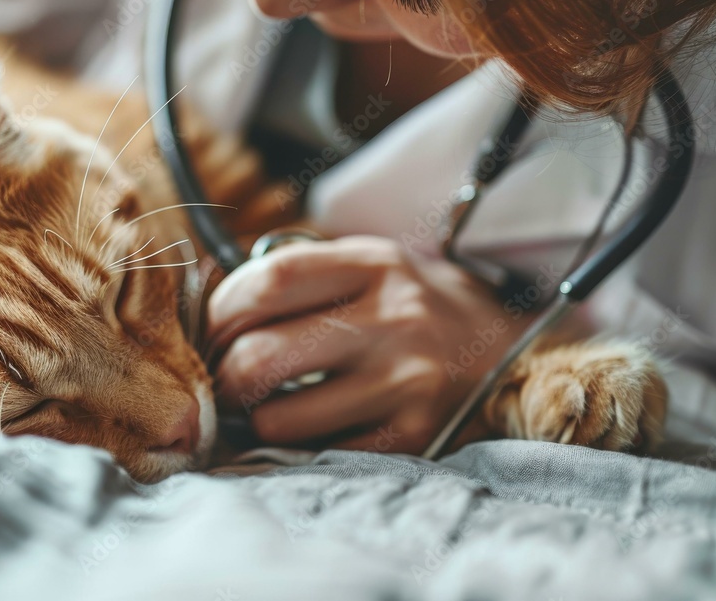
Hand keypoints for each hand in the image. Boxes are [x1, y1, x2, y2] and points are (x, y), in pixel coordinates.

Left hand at [208, 236, 525, 453]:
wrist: (506, 354)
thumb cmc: (411, 306)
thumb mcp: (367, 264)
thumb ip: (299, 273)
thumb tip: (209, 303)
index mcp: (376, 265)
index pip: (269, 281)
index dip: (220, 309)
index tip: (211, 328)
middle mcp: (395, 320)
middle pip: (260, 356)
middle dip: (222, 376)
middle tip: (224, 379)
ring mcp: (406, 384)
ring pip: (279, 418)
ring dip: (255, 418)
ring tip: (266, 405)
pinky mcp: (412, 438)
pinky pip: (319, 452)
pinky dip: (299, 443)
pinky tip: (311, 424)